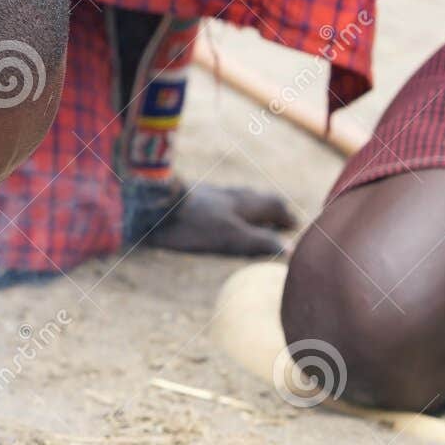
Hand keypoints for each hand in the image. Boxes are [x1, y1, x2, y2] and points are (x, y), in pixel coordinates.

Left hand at [144, 180, 295, 256]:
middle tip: (277, 218)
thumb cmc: (194, 224)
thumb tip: (291, 250)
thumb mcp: (231, 238)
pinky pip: (216, 200)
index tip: (293, 224)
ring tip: (251, 214)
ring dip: (248, 206)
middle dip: (270, 209)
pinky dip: (226, 207)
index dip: (285, 216)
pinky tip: (214, 212)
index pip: (273, 205)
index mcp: (244, 203)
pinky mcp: (189, 197)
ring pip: (236, 197)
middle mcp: (229, 194)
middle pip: (257, 198)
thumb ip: (260, 242)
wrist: (152, 204)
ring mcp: (208, 193)